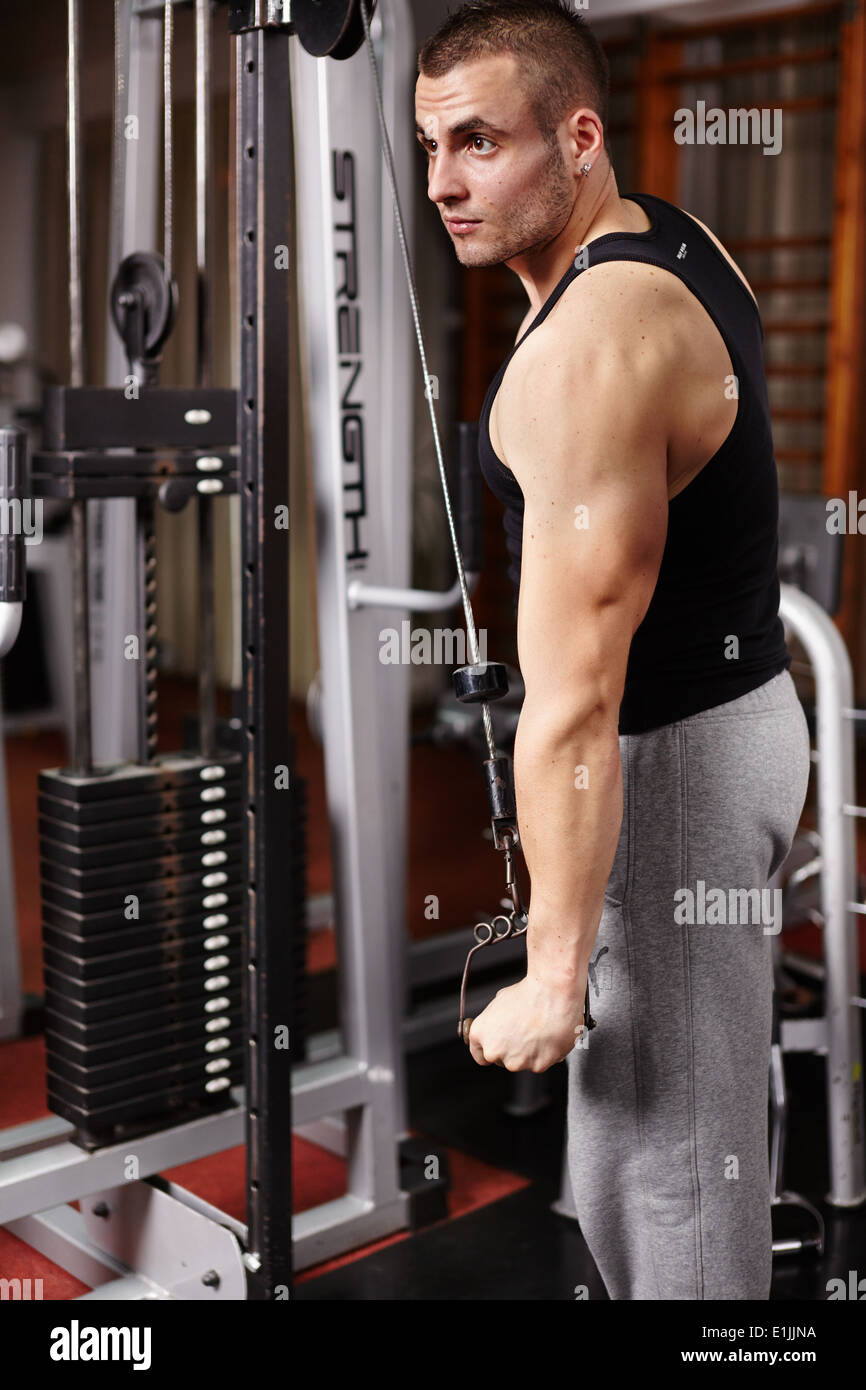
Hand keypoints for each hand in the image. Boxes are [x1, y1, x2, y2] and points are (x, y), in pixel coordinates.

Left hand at [466, 970, 587, 1072]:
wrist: (552, 993)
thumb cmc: (528, 993)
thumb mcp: (500, 1001)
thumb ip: (494, 1021)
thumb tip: (500, 1024)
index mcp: (479, 1033)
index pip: (478, 1054)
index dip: (492, 1047)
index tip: (499, 1045)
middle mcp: (494, 1051)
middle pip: (501, 1059)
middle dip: (511, 1049)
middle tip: (524, 1032)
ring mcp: (515, 1061)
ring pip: (521, 1063)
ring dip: (528, 1053)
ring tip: (538, 1032)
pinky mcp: (536, 1066)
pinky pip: (539, 1063)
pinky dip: (545, 1055)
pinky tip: (547, 1037)